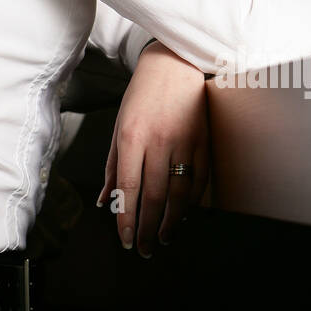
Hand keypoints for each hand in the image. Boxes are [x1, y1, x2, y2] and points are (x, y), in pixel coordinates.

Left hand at [96, 41, 209, 256]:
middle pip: (154, 196)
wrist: (175, 62)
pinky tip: (183, 215)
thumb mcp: (119, 126)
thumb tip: (106, 200)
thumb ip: (113, 166)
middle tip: (144, 248)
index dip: (127, 219)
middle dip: (147, 228)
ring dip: (170, 221)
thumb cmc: (142, 94)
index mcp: (132, 137)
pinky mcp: (204, 139)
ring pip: (179, 192)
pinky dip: (192, 201)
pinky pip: (199, 179)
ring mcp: (184, 141)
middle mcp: (158, 141)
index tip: (125, 240)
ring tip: (163, 238)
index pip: (128, 188)